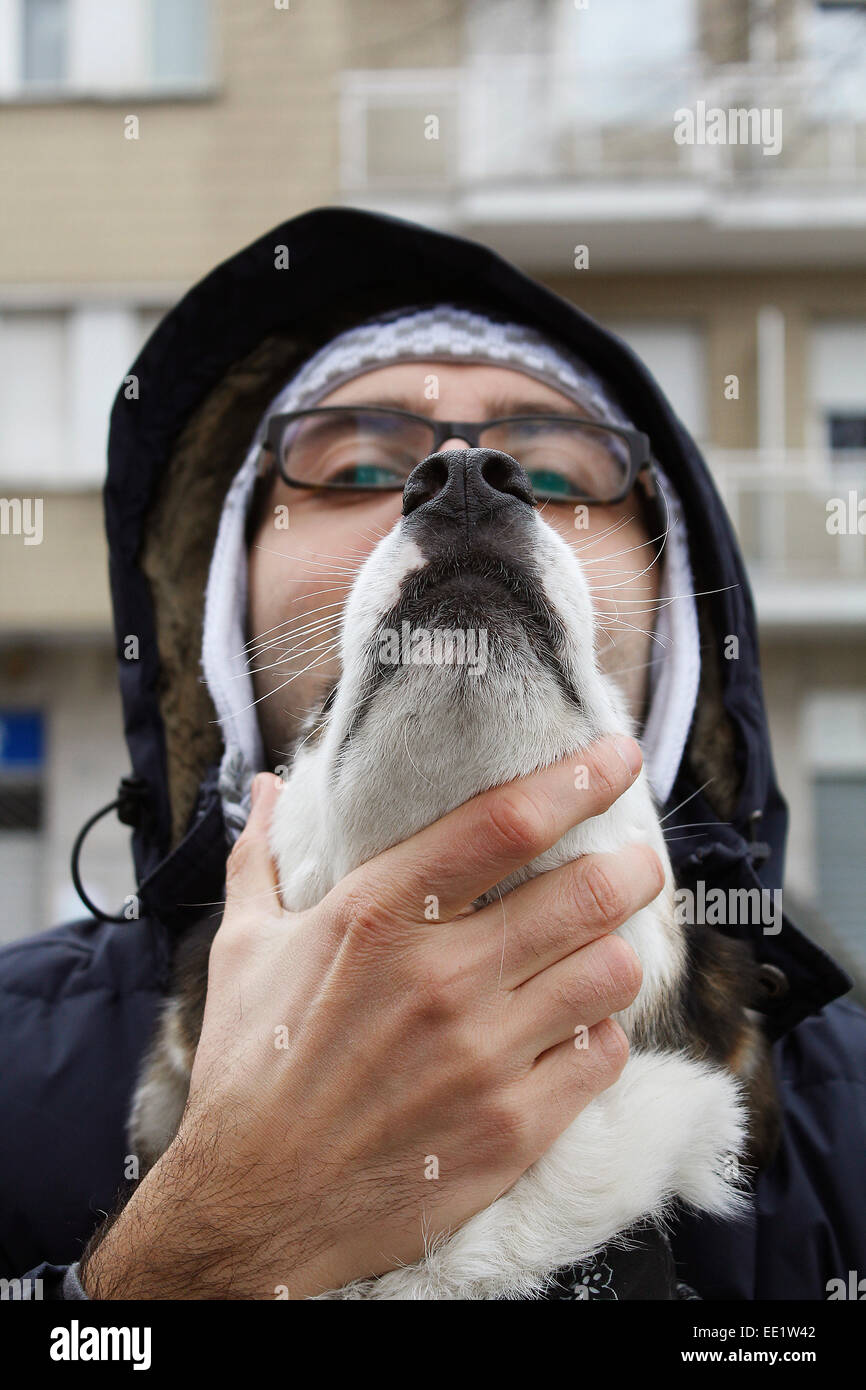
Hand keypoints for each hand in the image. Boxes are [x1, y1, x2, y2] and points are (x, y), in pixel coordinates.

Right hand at [81, 735, 661, 1298]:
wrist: (250, 1206)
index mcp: (378, 916)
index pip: (506, 823)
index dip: (577, 779)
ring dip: (616, 952)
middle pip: (588, 893)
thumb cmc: (250, 1068)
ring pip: (613, 971)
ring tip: (600, 949)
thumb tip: (262, 790)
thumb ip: (260, 858)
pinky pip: (604, 1055)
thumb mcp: (245, 948)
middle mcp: (442, 978)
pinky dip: (600, 1035)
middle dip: (630, 867)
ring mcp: (485, 1056)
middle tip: (633, 862)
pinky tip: (573, 1030)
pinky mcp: (513, 1127)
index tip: (616, 758)